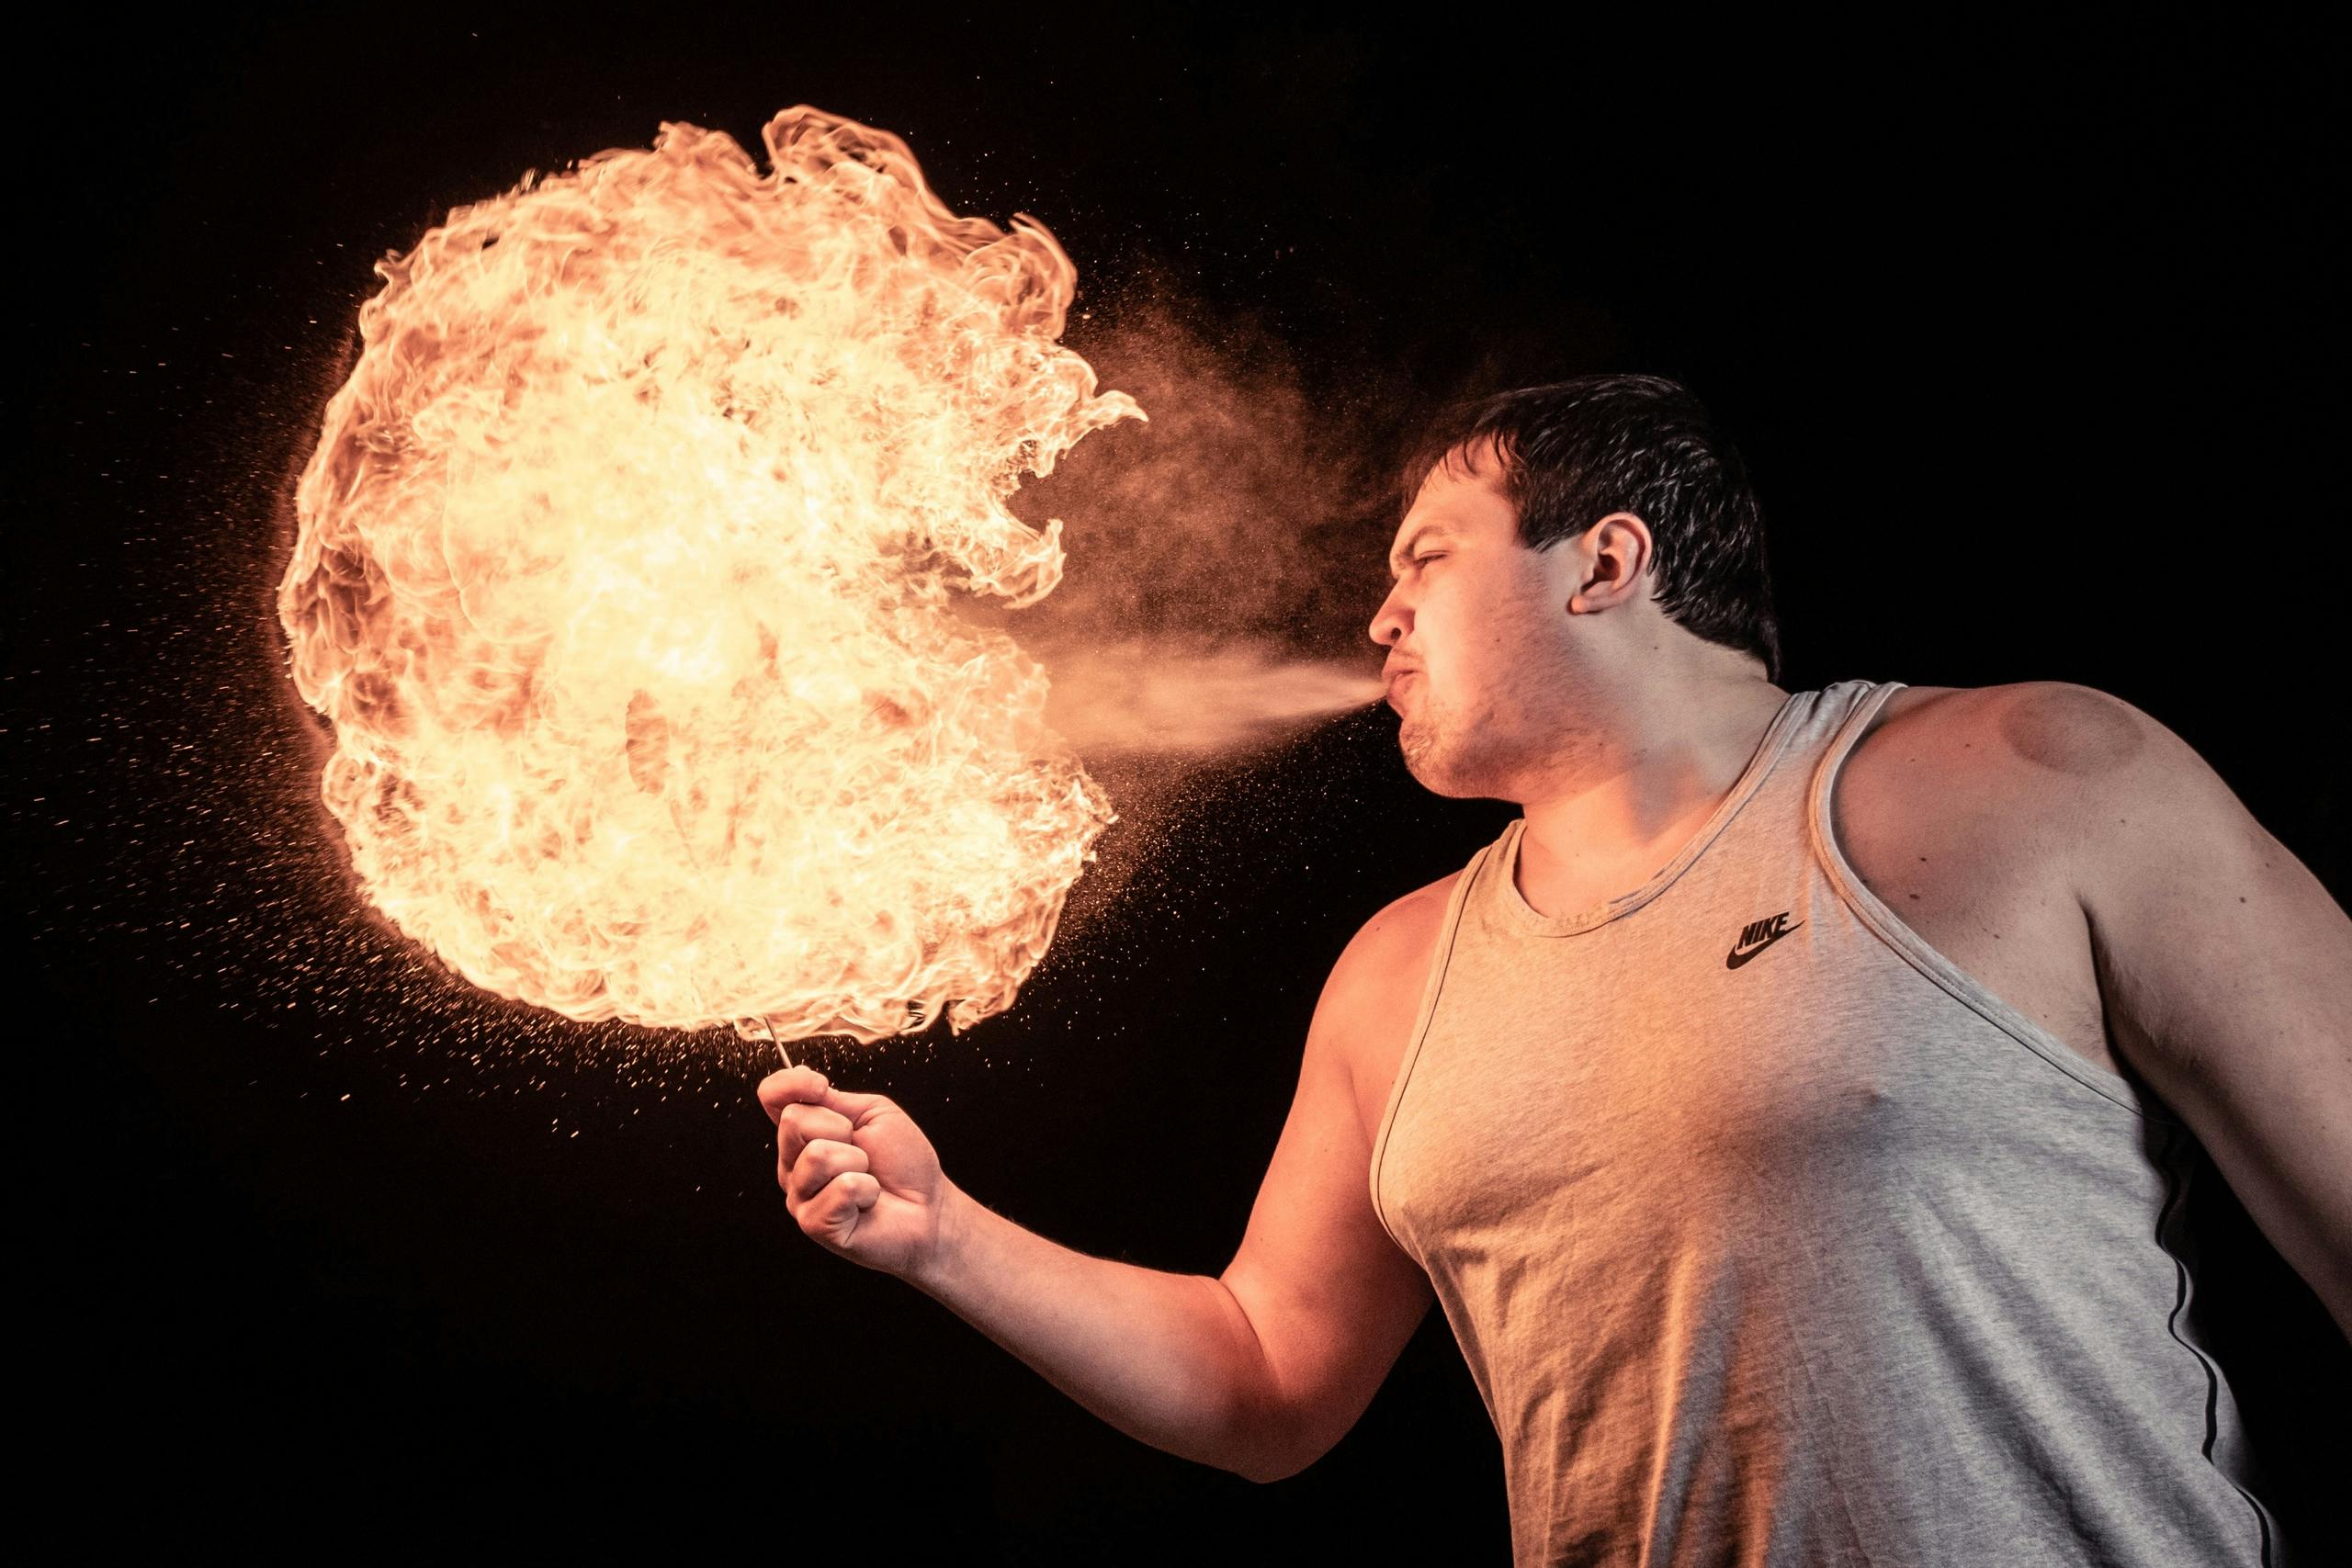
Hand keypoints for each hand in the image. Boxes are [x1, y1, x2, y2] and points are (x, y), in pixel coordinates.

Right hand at [757, 1065, 950, 1278]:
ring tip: (867, 1177)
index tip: (820, 1086)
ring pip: (816, 1155)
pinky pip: (840, 1188)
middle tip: (863, 1150)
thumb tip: (799, 1076)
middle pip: (793, 1120)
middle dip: (840, 1127)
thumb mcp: (872, 1114)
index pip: (771, 1096)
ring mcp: (800, 1196)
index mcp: (805, 1133)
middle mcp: (793, 1164)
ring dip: (858, 1161)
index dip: (790, 1083)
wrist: (929, 1206)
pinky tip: (868, 1202)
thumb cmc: (903, 1162)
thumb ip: (832, 1099)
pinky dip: (867, 1190)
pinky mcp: (814, 1223)